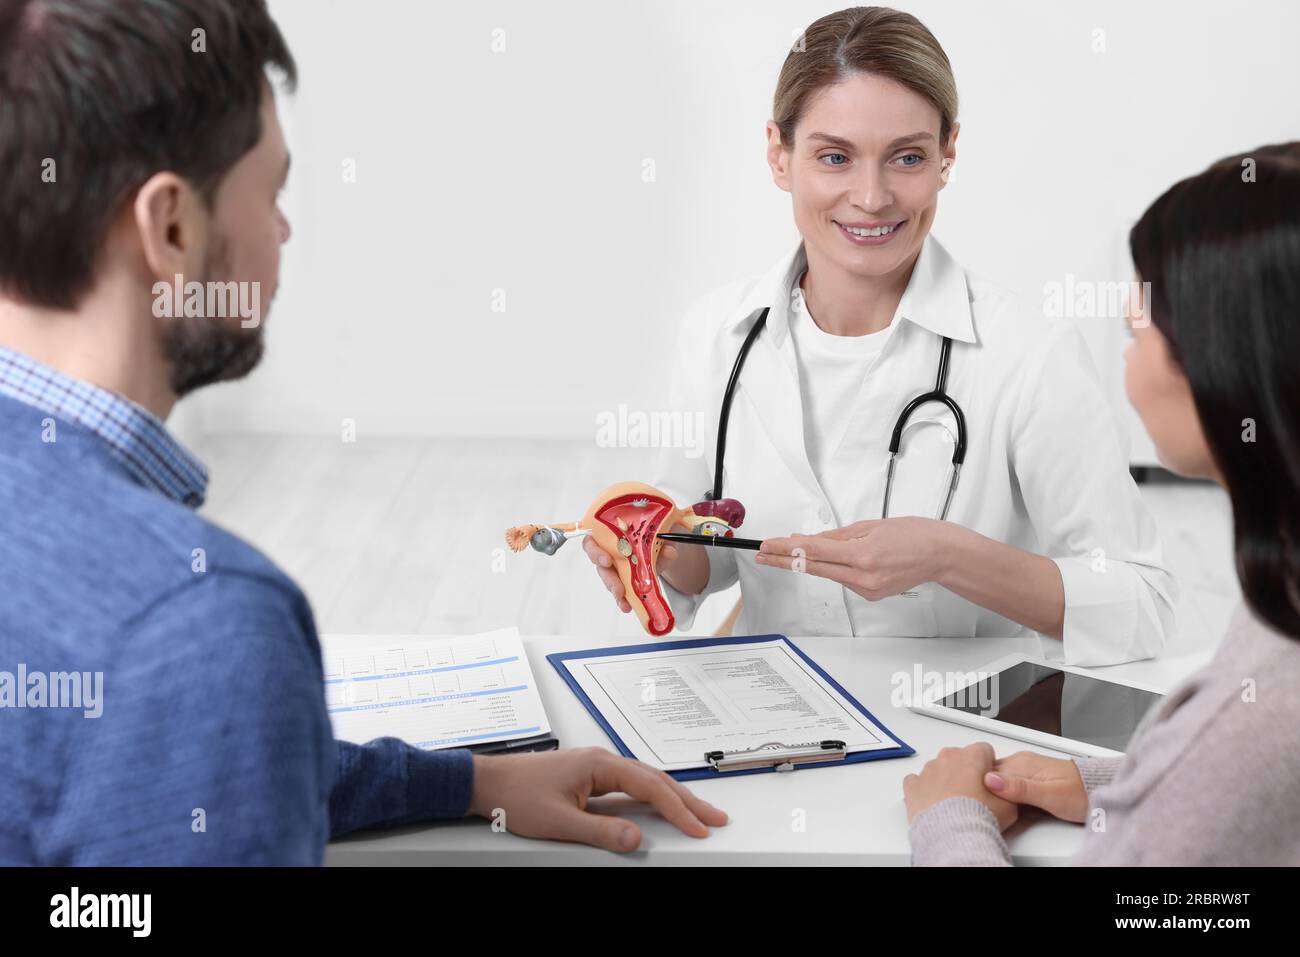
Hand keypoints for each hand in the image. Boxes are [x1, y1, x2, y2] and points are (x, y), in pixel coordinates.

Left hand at [468, 747, 727, 851]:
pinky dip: (653, 796)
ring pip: (645, 781)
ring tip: (697, 813)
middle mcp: (602, 760)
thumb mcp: (559, 822)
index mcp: (599, 764)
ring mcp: (597, 767)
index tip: (699, 828)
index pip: (650, 786)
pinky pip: (631, 785)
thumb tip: (636, 839)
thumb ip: (600, 831)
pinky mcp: (590, 776)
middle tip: (716, 818)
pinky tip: (661, 806)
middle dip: (687, 800)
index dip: (678, 809)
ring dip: (672, 797)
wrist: (488, 781)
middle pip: (655, 779)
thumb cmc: (517, 795)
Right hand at [583, 521, 702, 610]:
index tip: (607, 560)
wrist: (661, 545)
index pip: (592, 541)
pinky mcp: (621, 580)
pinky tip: (628, 606)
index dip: (595, 551)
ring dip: (615, 591)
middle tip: (618, 588)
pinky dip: (623, 599)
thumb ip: (663, 541)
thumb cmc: (651, 535)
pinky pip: (618, 590)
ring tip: (624, 602)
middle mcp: (607, 551)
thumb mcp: (659, 536)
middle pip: (599, 565)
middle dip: (608, 578)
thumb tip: (668, 551)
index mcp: (609, 534)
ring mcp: (614, 567)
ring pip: (608, 579)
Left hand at [755, 517, 952, 599]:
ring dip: (812, 562)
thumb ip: (836, 537)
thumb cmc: (914, 535)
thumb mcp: (870, 526)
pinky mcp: (871, 595)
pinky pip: (844, 579)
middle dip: (785, 560)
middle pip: (813, 568)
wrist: (941, 555)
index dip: (786, 550)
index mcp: (862, 555)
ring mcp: (867, 589)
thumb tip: (808, 542)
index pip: (813, 553)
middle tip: (763, 554)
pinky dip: (836, 568)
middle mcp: (863, 576)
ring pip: (829, 574)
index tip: (768, 546)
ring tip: (796, 550)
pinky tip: (839, 559)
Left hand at [903, 742, 1018, 830]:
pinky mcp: (913, 785)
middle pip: (960, 757)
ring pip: (938, 768)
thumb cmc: (977, 817)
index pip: (985, 750)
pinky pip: (917, 781)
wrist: (952, 834)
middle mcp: (948, 758)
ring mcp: (928, 770)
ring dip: (945, 780)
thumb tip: (1007, 794)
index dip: (989, 767)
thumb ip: (1007, 792)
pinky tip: (933, 802)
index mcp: (972, 756)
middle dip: (966, 771)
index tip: (990, 781)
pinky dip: (924, 789)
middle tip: (973, 794)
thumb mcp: (1009, 806)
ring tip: (954, 803)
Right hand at [984, 751, 1088, 822]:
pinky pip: (1009, 780)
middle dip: (984, 787)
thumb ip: (1019, 788)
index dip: (979, 786)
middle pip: (990, 773)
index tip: (978, 799)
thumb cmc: (1080, 792)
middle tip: (985, 804)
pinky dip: (1005, 790)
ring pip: (999, 777)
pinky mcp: (1031, 775)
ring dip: (994, 789)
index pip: (986, 772)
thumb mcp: (1049, 795)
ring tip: (995, 803)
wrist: (1101, 788)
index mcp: (1021, 763)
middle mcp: (1021, 761)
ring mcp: (1026, 767)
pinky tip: (1007, 801)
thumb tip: (991, 780)